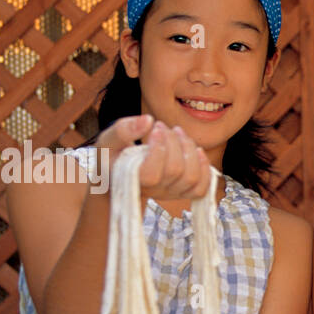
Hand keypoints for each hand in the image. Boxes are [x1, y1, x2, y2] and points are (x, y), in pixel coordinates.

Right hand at [96, 114, 211, 201]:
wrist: (118, 175)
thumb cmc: (112, 156)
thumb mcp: (109, 140)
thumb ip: (123, 130)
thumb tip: (148, 120)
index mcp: (132, 181)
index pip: (152, 174)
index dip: (159, 149)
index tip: (155, 129)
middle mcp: (153, 192)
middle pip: (175, 170)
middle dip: (173, 141)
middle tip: (162, 126)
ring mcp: (170, 194)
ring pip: (191, 177)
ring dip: (189, 149)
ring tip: (177, 133)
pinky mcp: (182, 192)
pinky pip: (201, 188)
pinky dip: (205, 168)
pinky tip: (196, 151)